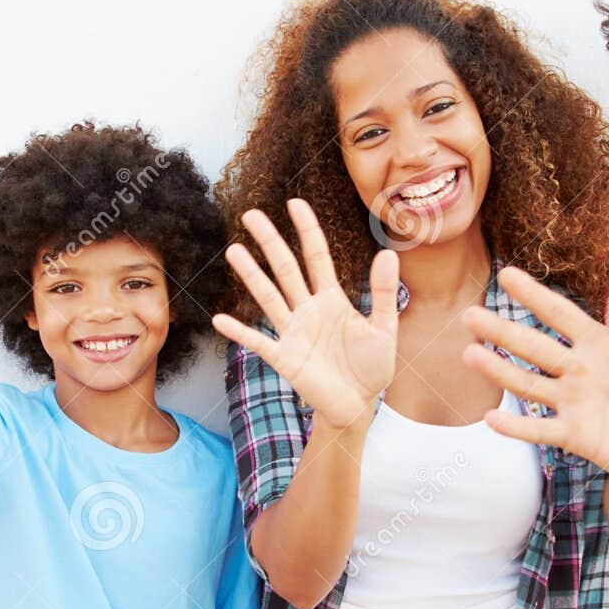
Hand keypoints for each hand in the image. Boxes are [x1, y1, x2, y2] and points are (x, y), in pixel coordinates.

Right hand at [212, 200, 398, 430]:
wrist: (358, 406)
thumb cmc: (370, 367)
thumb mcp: (384, 328)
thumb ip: (383, 292)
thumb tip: (388, 252)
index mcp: (332, 299)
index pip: (316, 256)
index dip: (307, 229)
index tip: (295, 203)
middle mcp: (308, 310)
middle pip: (286, 269)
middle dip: (270, 242)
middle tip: (251, 214)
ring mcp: (293, 333)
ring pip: (269, 297)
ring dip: (252, 276)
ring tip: (233, 250)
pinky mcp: (285, 359)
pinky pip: (258, 342)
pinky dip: (239, 333)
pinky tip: (220, 319)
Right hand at [461, 265, 608, 488]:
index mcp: (601, 344)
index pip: (560, 314)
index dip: (534, 295)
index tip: (506, 274)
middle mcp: (579, 371)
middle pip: (533, 346)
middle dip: (501, 331)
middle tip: (468, 314)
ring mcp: (575, 404)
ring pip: (528, 384)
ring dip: (499, 370)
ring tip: (468, 354)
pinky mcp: (577, 436)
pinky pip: (541, 430)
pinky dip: (516, 427)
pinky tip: (491, 418)